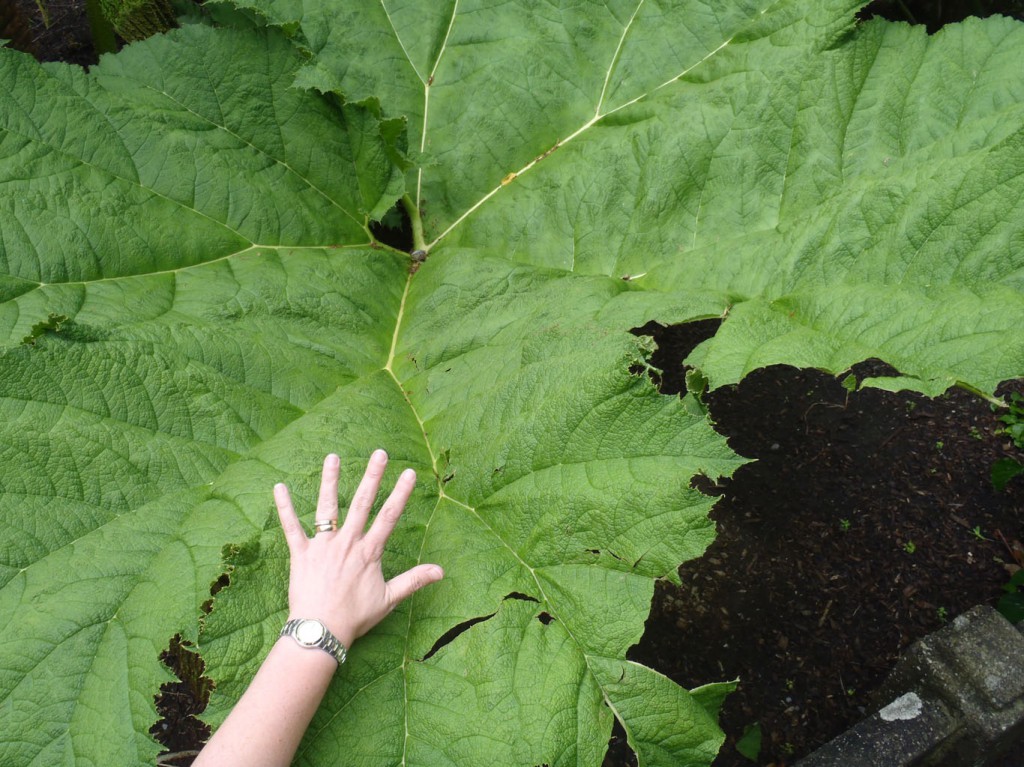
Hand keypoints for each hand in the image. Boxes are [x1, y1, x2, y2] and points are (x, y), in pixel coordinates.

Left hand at [274, 450, 443, 651]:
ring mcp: (323, 546)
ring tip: (333, 457)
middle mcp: (347, 543)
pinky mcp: (300, 554)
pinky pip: (291, 527)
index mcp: (369, 552)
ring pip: (327, 507)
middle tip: (380, 453)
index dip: (401, 494)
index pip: (389, 516)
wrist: (320, 632)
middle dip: (372, 476)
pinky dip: (284, 507)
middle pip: (362, 503)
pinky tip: (278, 487)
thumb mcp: (389, 599)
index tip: (409, 473)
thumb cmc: (355, 617)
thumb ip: (414, 580)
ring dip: (330, 481)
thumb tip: (440, 571)